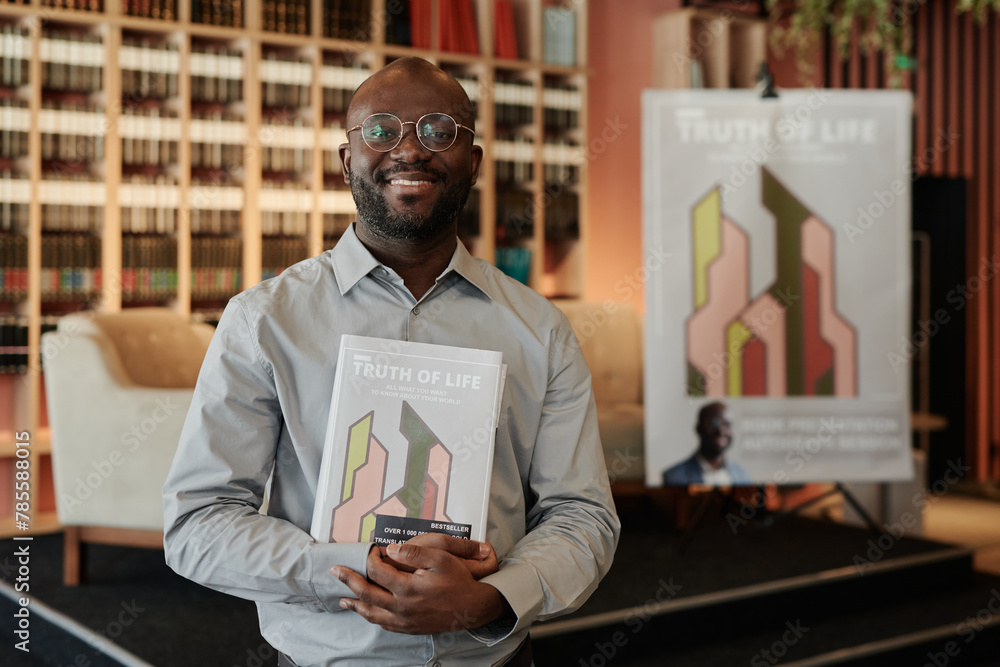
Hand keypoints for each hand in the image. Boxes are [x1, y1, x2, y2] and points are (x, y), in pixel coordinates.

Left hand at [332, 540, 509, 634]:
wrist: (473, 608)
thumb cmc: (458, 581)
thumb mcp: (441, 558)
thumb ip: (414, 553)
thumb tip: (391, 549)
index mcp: (407, 587)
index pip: (378, 571)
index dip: (371, 558)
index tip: (372, 550)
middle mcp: (402, 607)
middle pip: (367, 594)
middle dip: (349, 580)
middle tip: (335, 571)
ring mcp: (404, 621)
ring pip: (372, 614)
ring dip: (355, 605)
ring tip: (343, 599)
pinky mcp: (409, 628)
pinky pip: (384, 624)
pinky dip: (371, 617)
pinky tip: (367, 612)